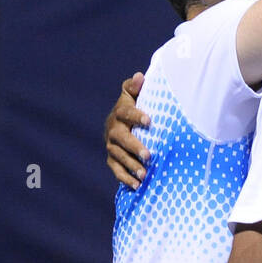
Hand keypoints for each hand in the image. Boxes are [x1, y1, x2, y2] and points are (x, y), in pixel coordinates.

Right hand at [105, 71, 150, 187]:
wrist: (122, 124)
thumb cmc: (136, 107)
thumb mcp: (134, 95)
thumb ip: (136, 87)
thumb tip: (140, 76)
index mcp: (120, 112)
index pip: (126, 112)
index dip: (137, 116)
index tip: (150, 121)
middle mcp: (113, 129)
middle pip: (121, 138)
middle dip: (134, 146)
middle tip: (149, 155)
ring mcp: (111, 145)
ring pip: (118, 156)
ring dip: (131, 165)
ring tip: (144, 174)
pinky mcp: (112, 159)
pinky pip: (116, 170)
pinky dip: (126, 178)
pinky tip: (138, 185)